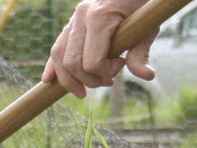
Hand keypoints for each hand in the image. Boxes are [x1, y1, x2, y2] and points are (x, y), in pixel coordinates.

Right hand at [41, 0, 157, 98]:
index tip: (121, 64)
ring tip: (84, 90)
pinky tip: (50, 81)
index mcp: (99, 17)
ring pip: (59, 57)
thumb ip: (141, 53)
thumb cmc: (141, 8)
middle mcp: (81, 17)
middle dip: (88, 80)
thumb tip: (147, 75)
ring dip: (70, 80)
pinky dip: (53, 67)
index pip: (92, 61)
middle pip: (72, 63)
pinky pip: (56, 48)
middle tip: (108, 81)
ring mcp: (73, 20)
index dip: (105, 72)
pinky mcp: (70, 25)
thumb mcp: (146, 30)